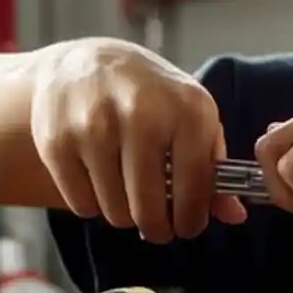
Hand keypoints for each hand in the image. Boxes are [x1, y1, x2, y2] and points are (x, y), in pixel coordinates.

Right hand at [29, 39, 246, 241]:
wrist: (84, 65)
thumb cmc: (149, 97)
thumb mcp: (191, 118)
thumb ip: (213, 167)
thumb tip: (235, 216)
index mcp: (188, 109)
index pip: (195, 189)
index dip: (192, 219)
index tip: (186, 226)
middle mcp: (142, 114)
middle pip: (149, 209)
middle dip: (156, 227)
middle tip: (154, 224)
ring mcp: (95, 126)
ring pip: (115, 211)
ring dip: (123, 214)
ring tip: (126, 192)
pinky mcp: (57, 140)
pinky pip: (82, 205)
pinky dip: (91, 205)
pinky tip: (99, 181)